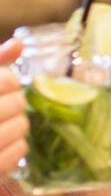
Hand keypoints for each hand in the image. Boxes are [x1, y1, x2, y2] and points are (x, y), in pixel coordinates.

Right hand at [0, 37, 27, 171]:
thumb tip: (20, 44)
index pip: (6, 80)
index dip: (8, 81)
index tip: (1, 86)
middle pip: (18, 102)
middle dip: (14, 103)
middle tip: (1, 107)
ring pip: (22, 126)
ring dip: (18, 124)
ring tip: (1, 125)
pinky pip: (20, 151)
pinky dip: (17, 147)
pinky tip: (2, 144)